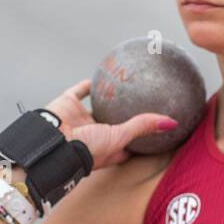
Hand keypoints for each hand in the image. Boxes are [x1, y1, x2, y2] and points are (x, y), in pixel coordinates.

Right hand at [41, 79, 176, 168]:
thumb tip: (172, 122)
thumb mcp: (119, 138)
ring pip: (98, 107)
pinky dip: (89, 84)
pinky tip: (102, 74)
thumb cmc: (86, 149)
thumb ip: (142, 128)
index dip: (140, 141)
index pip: (128, 146)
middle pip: (113, 124)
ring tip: (124, 90)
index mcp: (107, 149)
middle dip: (125, 118)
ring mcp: (81, 119)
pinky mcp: (68, 104)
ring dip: (108, 99)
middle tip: (141, 107)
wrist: (51, 141)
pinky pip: (80, 91)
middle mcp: (94, 135)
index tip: (154, 132)